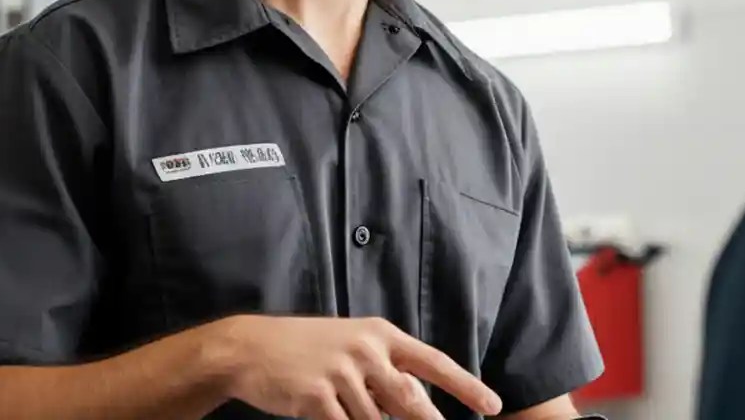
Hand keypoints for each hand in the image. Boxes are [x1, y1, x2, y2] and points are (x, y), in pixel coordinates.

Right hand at [213, 315, 502, 419]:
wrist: (251, 348)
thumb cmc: (309, 348)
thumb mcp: (353, 345)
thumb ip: (386, 370)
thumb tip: (418, 404)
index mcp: (381, 334)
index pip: (433, 361)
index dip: (466, 386)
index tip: (493, 405)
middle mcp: (366, 351)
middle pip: (411, 400)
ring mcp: (341, 374)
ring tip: (352, 413)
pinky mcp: (316, 398)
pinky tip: (336, 419)